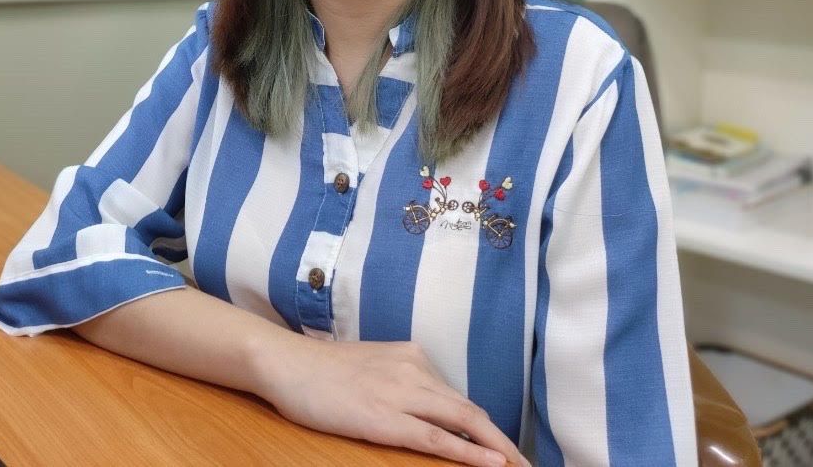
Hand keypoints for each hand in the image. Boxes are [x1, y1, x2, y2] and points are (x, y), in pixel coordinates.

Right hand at [252, 336, 529, 466]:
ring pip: (463, 421)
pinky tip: (492, 464)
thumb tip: (421, 408)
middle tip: (527, 465)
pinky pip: (437, 438)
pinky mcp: (385, 417)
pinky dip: (468, 452)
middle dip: (503, 441)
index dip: (485, 425)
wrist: (285, 363)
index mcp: (411, 357)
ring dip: (497, 448)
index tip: (505, 447)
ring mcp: (401, 393)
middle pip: (470, 410)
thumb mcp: (369, 369)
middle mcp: (414, 370)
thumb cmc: (320, 371)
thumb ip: (399, 383)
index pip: (457, 396)